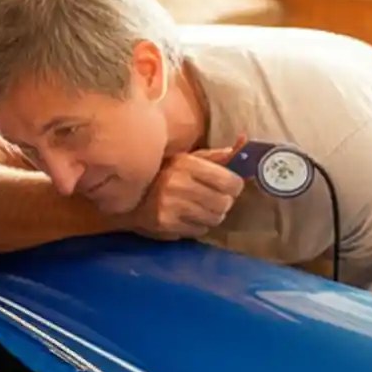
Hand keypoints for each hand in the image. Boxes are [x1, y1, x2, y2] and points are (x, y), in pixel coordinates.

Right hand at [124, 141, 246, 239]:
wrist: (128, 194)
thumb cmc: (162, 174)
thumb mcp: (187, 159)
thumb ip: (216, 155)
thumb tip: (244, 140)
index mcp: (187, 164)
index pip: (230, 182)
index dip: (234, 186)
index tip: (228, 186)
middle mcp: (179, 185)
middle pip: (224, 203)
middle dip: (224, 202)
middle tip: (215, 199)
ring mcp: (171, 207)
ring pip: (214, 218)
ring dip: (212, 215)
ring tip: (202, 208)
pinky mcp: (165, 224)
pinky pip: (199, 231)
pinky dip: (199, 226)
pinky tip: (188, 218)